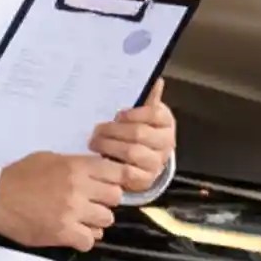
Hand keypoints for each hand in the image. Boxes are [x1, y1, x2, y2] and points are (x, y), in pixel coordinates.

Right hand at [0, 152, 124, 251]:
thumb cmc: (20, 176)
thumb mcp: (49, 158)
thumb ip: (75, 164)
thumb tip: (95, 171)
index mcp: (77, 166)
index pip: (116, 172)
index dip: (117, 179)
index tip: (109, 184)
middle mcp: (79, 188)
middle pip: (115, 197)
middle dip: (107, 200)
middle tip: (94, 203)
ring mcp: (73, 212)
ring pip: (106, 220)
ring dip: (97, 221)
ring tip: (83, 220)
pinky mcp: (64, 233)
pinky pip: (90, 240)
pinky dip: (85, 239)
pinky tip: (75, 235)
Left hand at [89, 77, 176, 192]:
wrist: (141, 159)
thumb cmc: (137, 129)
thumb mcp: (141, 112)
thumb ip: (146, 98)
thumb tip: (157, 80)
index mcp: (166, 122)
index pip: (154, 114)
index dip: (133, 114)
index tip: (117, 115)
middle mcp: (166, 142)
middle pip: (139, 133)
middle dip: (114, 131)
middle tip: (96, 130)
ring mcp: (157, 162)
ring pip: (133, 152)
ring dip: (109, 146)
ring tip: (94, 142)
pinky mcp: (146, 180)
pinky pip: (129, 173)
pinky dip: (112, 165)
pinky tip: (100, 159)